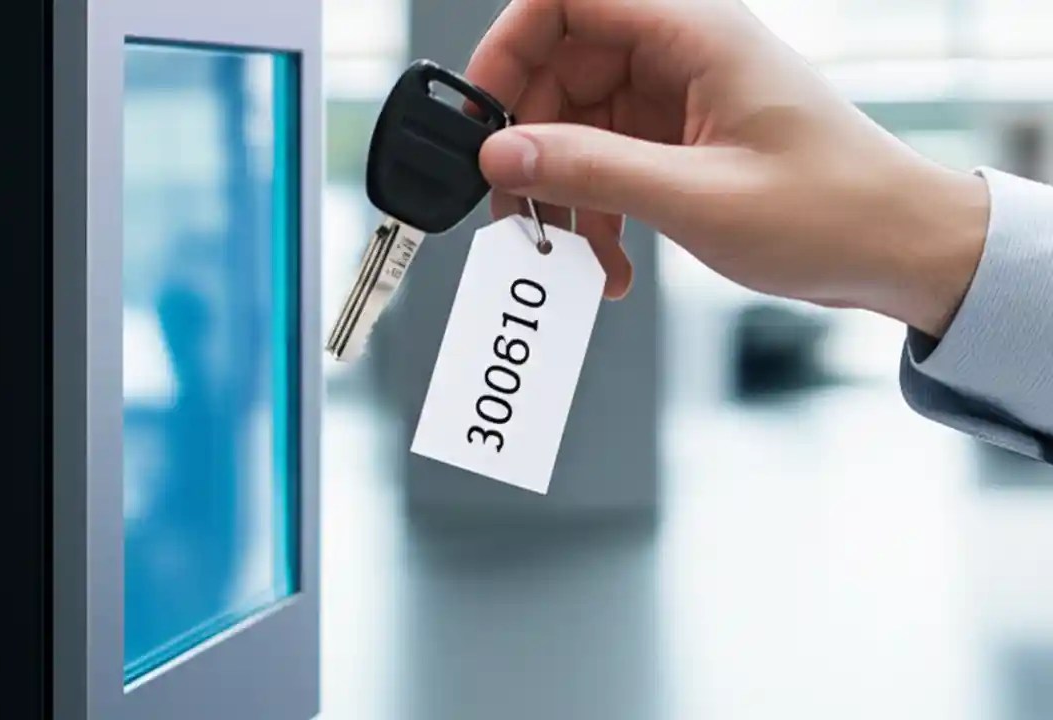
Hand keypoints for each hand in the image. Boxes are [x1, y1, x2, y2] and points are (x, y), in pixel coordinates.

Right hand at [467, 0, 988, 335]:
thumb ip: (591, 171)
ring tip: (567, 248)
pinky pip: (605, 159)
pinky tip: (606, 257)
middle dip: (528, 141)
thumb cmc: (835, 210)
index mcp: (694, 33)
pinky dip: (593, 208)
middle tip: (515, 205)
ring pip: (576, 122)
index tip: (485, 114)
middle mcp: (680, 53)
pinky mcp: (679, 139)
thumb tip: (502, 154)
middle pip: (559, 66)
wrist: (898, 250)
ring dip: (560, 188)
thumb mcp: (698, 198)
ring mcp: (677, 96)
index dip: (509, 46)